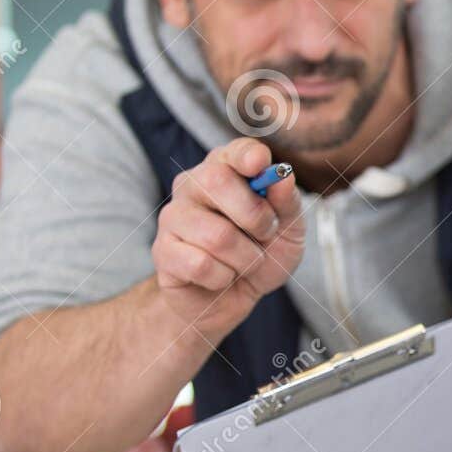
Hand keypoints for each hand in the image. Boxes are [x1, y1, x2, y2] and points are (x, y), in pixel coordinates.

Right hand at [151, 137, 303, 338]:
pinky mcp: (162, 250)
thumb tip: (283, 177)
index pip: (233, 151)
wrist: (232, 300)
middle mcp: (194, 186)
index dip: (247, 155)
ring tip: (244, 261)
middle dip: (255, 216)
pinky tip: (221, 276)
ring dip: (246, 258)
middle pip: (217, 181)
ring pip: (216, 234)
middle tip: (266, 234)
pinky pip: (201, 264)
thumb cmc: (260, 256)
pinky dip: (224, 277)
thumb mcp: (289, 232)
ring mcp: (173, 217)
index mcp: (226, 171)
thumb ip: (288, 203)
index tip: (260, 164)